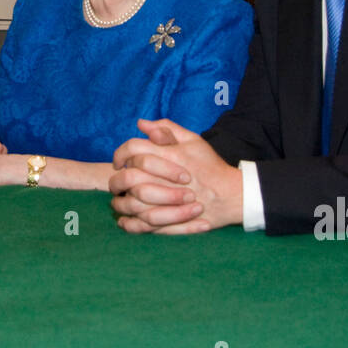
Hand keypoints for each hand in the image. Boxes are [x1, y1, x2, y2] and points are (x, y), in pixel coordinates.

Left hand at [108, 118, 241, 234]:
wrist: (231, 194)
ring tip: (117, 201)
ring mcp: (167, 202)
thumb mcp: (193, 140)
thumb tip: (141, 123)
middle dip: (115, 180)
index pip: (133, 149)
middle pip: (127, 177)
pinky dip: (129, 224)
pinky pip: (141, 225)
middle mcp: (165, 178)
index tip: (118, 162)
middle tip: (115, 184)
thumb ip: (167, 129)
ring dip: (119, 202)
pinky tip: (124, 220)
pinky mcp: (170, 221)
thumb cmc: (211, 166)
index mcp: (169, 156)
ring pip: (131, 203)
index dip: (120, 153)